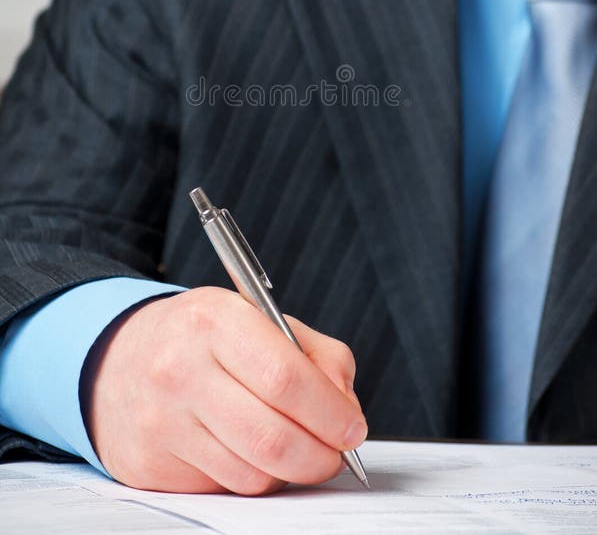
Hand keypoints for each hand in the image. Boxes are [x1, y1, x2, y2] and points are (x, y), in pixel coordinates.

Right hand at [83, 286, 366, 494]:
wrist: (114, 359)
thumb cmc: (200, 338)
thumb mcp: (257, 318)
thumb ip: (315, 354)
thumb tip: (345, 409)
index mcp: (213, 320)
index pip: (285, 378)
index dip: (330, 412)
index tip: (352, 426)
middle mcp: (180, 369)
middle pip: (272, 438)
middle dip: (320, 455)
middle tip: (336, 452)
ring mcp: (160, 421)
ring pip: (251, 475)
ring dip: (287, 470)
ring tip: (290, 446)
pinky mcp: (148, 465)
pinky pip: (223, 488)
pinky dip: (249, 476)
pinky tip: (245, 450)